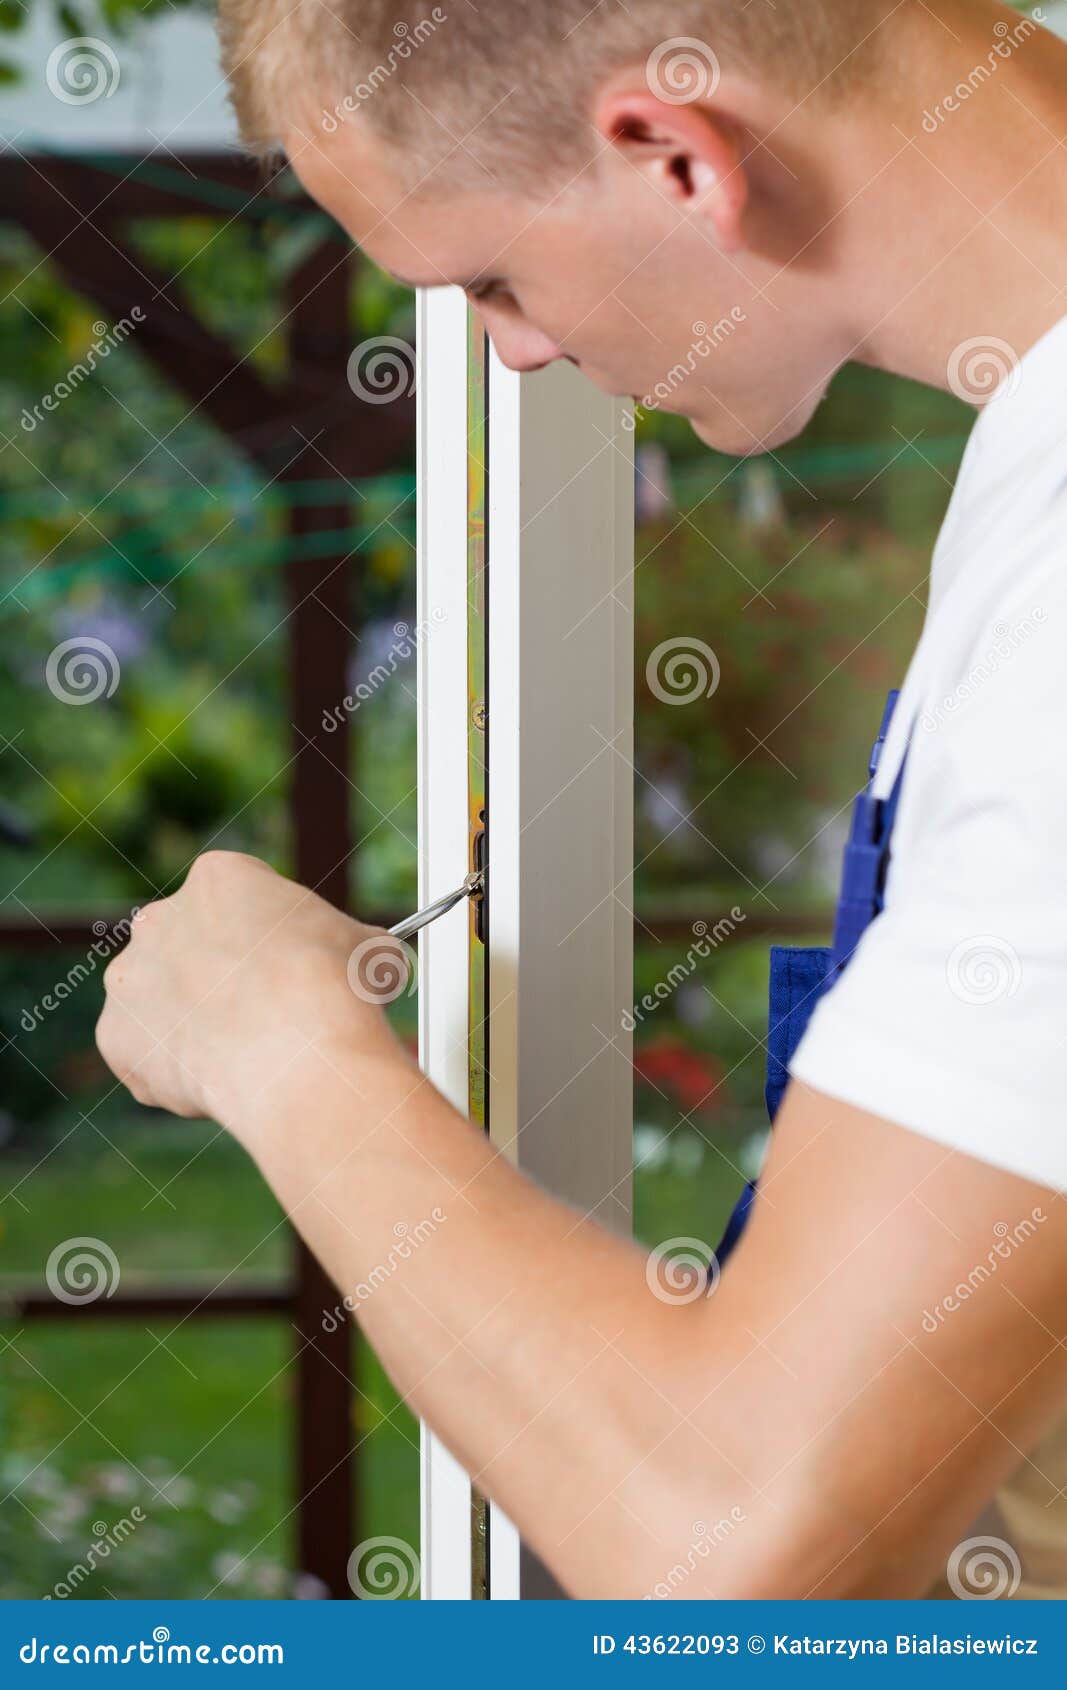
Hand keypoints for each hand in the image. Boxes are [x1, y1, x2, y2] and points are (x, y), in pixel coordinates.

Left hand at [96, 851, 414, 1138]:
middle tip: (264, 1016)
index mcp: (220, 877)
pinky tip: (222, 1084)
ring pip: (162, 1003)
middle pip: (190, 948)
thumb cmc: (335, 990)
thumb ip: (353, 946)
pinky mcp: (116, 1038)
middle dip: (221, 979)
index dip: (268, 939)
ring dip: (195, 1025)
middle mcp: (161, 918)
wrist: (296, 1052)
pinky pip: (147, 1058)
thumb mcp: (370, 947)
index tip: (287, 968)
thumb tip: (375, 967)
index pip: (237, 902)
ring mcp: (131, 979)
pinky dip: (177, 1074)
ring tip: (246, 1057)